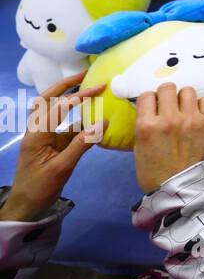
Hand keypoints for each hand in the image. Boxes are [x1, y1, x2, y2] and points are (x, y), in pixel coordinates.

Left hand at [0, 72, 103, 222]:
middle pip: (48, 100)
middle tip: (87, 72)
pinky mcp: (50, 143)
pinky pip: (63, 125)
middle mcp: (36, 130)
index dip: (78, 96)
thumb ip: (82, 144)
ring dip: (69, 96)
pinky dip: (76, 116)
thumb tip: (103, 122)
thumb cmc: (40, 188)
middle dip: (66, 84)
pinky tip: (91, 115)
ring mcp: (43, 136)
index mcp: (36, 135)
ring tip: (89, 86)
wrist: (25, 206)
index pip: (56, 107)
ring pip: (53, 110)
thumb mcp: (62, 168)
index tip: (99, 88)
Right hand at [133, 84, 203, 192]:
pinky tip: (197, 114)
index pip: (147, 95)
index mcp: (146, 125)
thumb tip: (152, 105)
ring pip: (187, 90)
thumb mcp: (139, 145)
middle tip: (169, 107)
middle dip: (166, 96)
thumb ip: (145, 122)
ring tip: (184, 110)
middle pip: (168, 87)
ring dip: (184, 99)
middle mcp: (168, 119)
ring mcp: (190, 120)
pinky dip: (202, 104)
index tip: (153, 107)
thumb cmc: (154, 169)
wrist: (178, 187)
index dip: (150, 100)